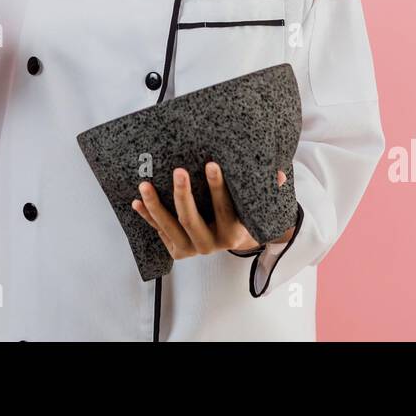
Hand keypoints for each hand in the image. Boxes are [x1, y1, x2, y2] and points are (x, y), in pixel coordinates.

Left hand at [132, 161, 293, 258]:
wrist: (235, 240)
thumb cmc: (246, 216)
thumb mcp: (260, 208)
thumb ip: (269, 191)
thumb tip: (279, 175)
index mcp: (233, 235)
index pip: (225, 209)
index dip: (218, 187)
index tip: (212, 164)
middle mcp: (211, 246)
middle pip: (192, 220)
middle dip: (183, 195)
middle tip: (178, 170)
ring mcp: (192, 249)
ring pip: (170, 228)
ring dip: (155, 206)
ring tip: (145, 185)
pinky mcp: (177, 250)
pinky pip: (159, 232)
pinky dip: (147, 216)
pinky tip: (136, 202)